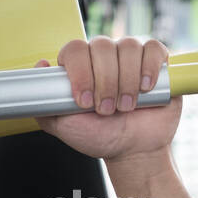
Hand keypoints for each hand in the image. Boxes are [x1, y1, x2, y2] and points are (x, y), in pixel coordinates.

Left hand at [33, 37, 180, 160]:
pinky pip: (153, 49)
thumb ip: (44, 102)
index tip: (84, 101)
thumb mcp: (63, 126)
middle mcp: (104, 57)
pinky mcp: (156, 63)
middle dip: (105, 82)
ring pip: (128, 47)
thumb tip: (40, 65)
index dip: (80, 72)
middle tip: (106, 110)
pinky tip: (146, 88)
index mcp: (80, 66)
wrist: (133, 151)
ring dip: (126, 80)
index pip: (75, 49)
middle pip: (102, 46)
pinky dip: (150, 67)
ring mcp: (130, 58)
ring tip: (126, 107)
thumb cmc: (99, 137)